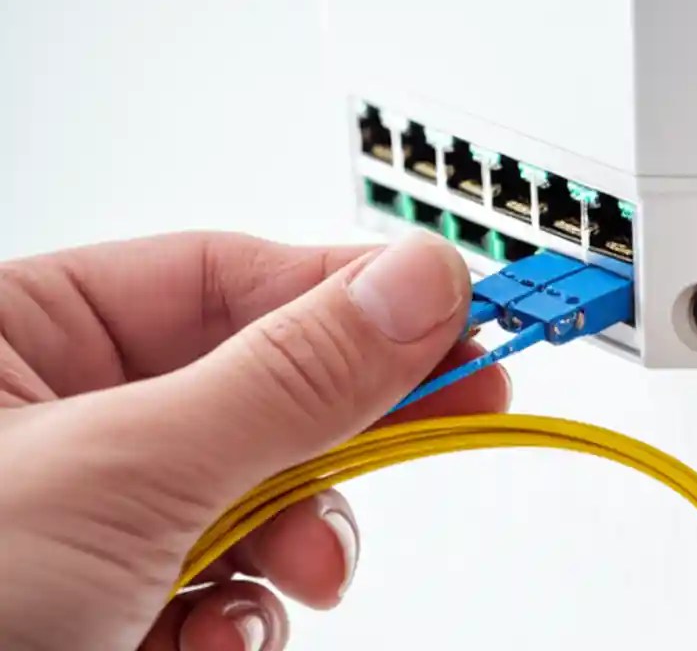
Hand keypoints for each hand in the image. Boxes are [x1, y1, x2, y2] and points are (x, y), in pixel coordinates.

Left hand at [0, 232, 509, 650]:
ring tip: (295, 576)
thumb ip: (289, 374)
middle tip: (453, 412)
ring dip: (292, 543)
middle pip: (257, 382)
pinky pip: (224, 583)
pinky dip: (239, 620)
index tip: (460, 314)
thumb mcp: (127, 472)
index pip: (226, 274)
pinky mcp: (117, 601)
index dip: (352, 293)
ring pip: (255, 492)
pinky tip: (208, 644)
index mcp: (14, 334)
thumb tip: (418, 283)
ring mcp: (90, 515)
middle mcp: (54, 416)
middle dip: (337, 430)